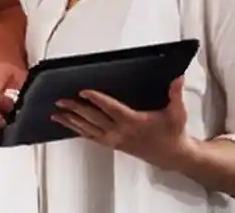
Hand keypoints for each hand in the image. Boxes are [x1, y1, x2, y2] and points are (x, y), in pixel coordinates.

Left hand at [52, 77, 188, 168]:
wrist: (173, 156)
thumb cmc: (173, 133)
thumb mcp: (177, 113)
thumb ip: (176, 94)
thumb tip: (178, 78)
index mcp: (133, 122)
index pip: (110, 108)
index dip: (96, 99)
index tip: (83, 91)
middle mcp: (120, 132)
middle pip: (93, 118)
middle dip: (75, 109)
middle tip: (60, 101)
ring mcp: (115, 140)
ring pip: (89, 130)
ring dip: (72, 121)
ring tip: (57, 114)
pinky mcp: (114, 145)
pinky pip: (92, 138)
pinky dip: (79, 131)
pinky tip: (69, 126)